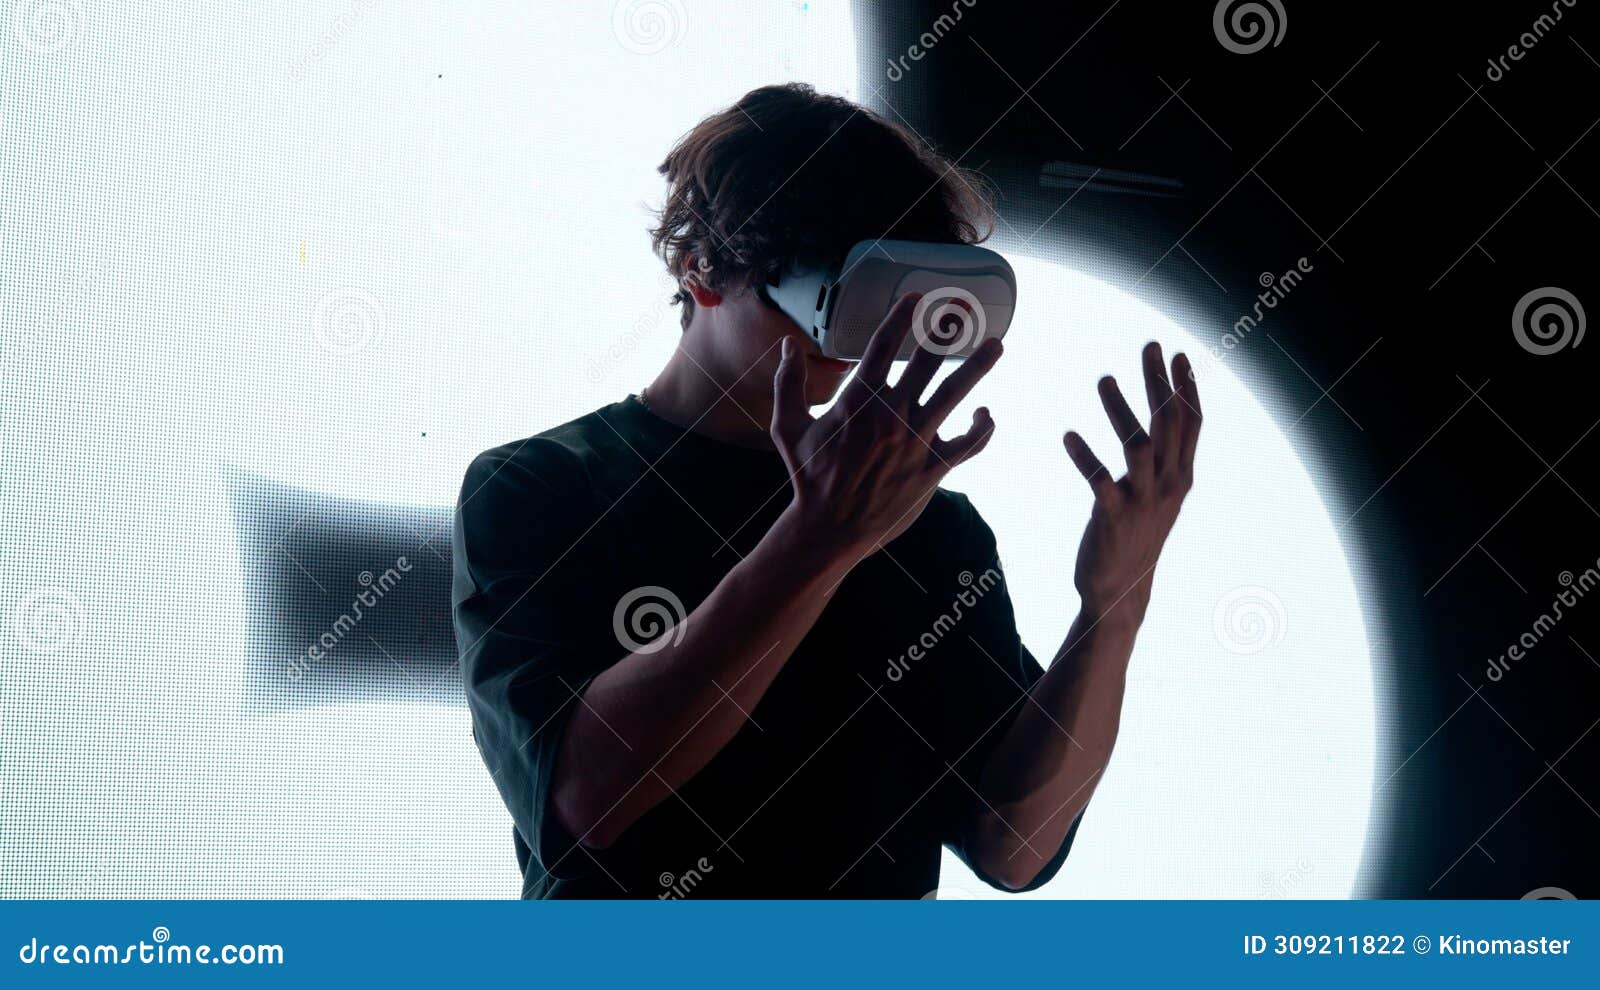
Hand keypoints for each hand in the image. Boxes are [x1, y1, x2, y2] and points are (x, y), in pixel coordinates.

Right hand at [769, 293, 1003, 557]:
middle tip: (962, 307)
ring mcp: (916, 441)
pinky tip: (986, 414)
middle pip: (926, 361)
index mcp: (859, 400)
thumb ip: (788, 383)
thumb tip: (787, 345)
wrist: (828, 527)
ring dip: (977, 366)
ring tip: (996, 345)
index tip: (915, 297)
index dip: (901, 318)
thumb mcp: (787, 426)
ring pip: (954, 394)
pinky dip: (982, 428)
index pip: (883, 347)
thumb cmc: (807, 475)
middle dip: (946, 330)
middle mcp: (892, 415)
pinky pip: (967, 444)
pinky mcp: (932, 468)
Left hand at [1061, 342, 1201, 628]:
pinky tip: (1068, 435)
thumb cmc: (1134, 538)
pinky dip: (1085, 457)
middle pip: (1169, 424)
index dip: (1187, 388)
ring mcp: (1142, 502)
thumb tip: (1161, 422)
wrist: (1119, 593)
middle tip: (1150, 345)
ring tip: (1103, 379)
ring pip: (1138, 446)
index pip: (1192, 424)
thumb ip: (1162, 461)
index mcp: (1180, 477)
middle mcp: (1167, 486)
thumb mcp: (1159, 497)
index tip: (1179, 354)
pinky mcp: (1113, 518)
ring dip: (1121, 411)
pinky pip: (1100, 481)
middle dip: (1159, 382)